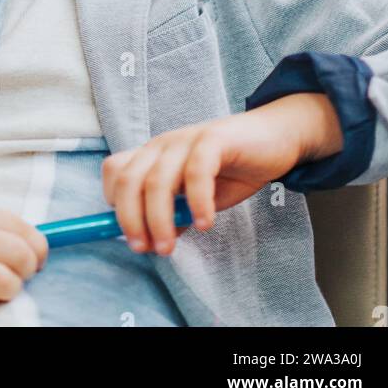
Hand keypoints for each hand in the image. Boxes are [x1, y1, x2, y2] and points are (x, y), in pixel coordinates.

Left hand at [102, 98, 322, 255]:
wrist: (272, 138)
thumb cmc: (229, 170)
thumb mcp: (195, 198)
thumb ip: (175, 214)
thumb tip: (152, 242)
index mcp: (152, 155)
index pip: (115, 173)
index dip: (115, 206)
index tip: (133, 237)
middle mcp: (162, 145)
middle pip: (129, 180)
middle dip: (131, 220)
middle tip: (146, 249)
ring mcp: (186, 139)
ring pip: (157, 180)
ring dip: (159, 219)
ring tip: (169, 247)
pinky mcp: (214, 139)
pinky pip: (197, 171)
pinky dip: (197, 201)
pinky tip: (204, 223)